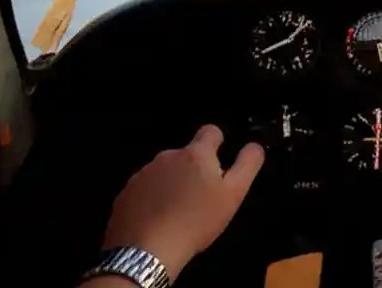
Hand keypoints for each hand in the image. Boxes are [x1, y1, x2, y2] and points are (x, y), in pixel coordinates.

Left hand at [100, 125, 263, 279]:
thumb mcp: (234, 194)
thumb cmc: (197, 220)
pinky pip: (144, 190)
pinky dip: (152, 200)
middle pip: (186, 155)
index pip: (210, 132)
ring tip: (178, 213)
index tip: (219, 161)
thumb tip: (255, 145)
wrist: (147, 249)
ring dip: (172, 185)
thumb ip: (248, 164)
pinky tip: (158, 220)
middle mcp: (167, 157)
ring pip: (164, 173)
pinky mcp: (126, 193)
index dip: (218, 143)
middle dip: (194, 170)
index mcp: (195, 154)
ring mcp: (143, 174)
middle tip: (201, 198)